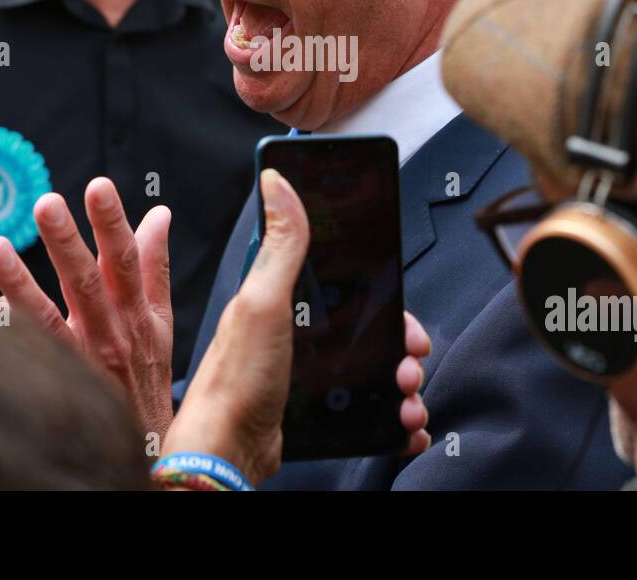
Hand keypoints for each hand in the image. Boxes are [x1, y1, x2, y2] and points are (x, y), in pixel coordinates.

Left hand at [0, 178, 174, 440]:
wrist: (146, 451)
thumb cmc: (147, 379)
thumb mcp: (162, 322)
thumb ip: (155, 267)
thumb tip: (158, 215)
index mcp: (138, 315)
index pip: (126, 261)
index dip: (113, 224)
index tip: (98, 187)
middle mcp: (110, 336)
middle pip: (86, 282)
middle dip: (67, 241)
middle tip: (46, 203)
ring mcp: (80, 363)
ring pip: (47, 318)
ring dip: (21, 281)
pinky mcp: (56, 383)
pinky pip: (20, 353)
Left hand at [161, 169, 432, 486]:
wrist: (227, 455)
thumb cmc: (236, 382)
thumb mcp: (262, 302)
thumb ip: (280, 244)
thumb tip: (278, 181)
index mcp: (282, 299)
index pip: (343, 278)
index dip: (380, 289)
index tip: (400, 302)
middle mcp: (294, 332)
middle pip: (368, 326)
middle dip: (400, 342)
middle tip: (409, 359)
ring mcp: (306, 372)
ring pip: (373, 368)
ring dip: (402, 382)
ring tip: (406, 398)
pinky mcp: (312, 409)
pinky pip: (366, 409)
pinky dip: (393, 417)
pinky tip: (404, 425)